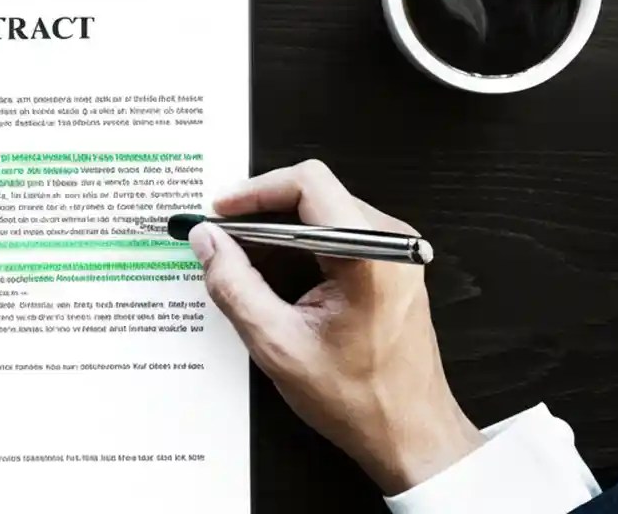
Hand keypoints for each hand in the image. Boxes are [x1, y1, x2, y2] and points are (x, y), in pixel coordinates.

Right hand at [191, 160, 484, 494]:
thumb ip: (234, 285)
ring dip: (278, 235)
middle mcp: (390, 242)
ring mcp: (395, 252)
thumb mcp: (277, 344)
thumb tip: (206, 240)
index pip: (307, 183)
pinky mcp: (391, 265)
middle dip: (260, 215)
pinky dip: (299, 249)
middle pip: (313, 195)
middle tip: (220, 242)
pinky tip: (274, 281)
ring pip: (322, 214)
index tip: (218, 213)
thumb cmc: (356, 398)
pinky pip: (337, 235)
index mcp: (369, 254)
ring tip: (243, 268)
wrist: (411, 433)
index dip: (254, 191)